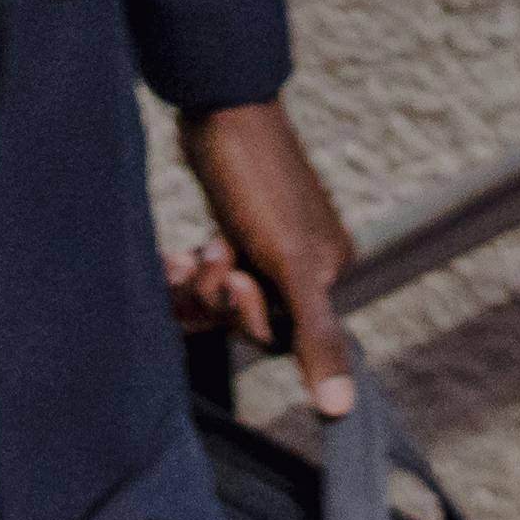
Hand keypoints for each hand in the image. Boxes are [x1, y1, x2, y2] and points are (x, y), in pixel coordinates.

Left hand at [173, 99, 357, 419]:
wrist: (217, 109)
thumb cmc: (257, 181)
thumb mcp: (289, 264)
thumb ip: (316, 336)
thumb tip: (340, 410)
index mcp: (329, 272)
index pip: (281, 336)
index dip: (245, 317)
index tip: (233, 276)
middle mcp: (304, 261)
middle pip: (247, 317)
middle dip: (219, 294)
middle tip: (212, 253)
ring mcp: (266, 244)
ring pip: (222, 297)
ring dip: (202, 280)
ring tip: (197, 248)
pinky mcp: (233, 228)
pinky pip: (209, 273)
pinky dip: (192, 268)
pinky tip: (179, 253)